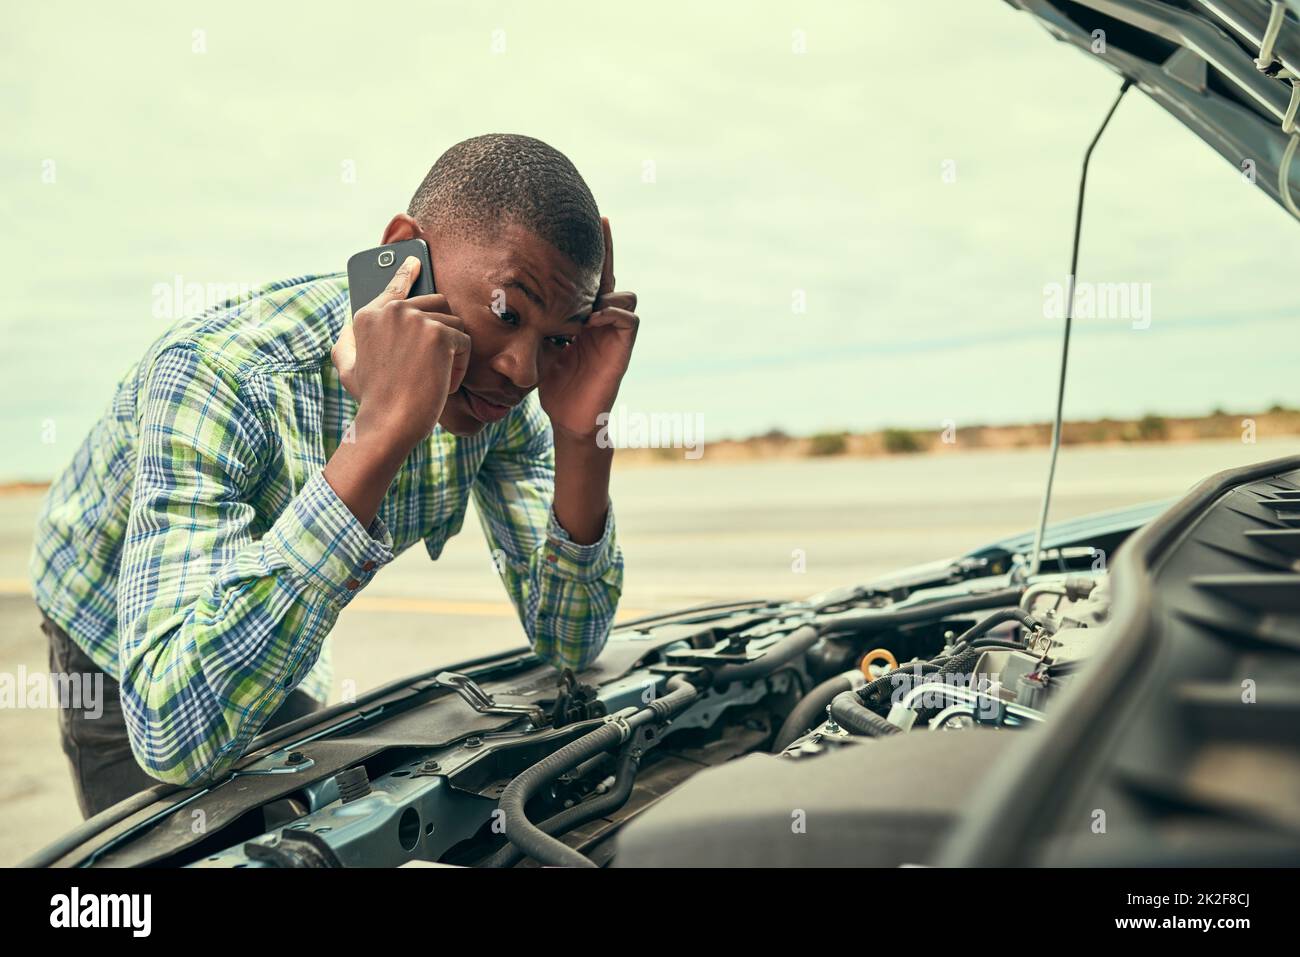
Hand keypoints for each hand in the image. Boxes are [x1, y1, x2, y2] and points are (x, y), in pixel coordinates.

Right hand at [332, 255, 470, 448]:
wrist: (389, 422)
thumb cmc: (372, 400)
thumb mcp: (347, 366)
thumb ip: (349, 340)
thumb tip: (350, 324)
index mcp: (368, 315)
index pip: (394, 285)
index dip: (407, 271)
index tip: (417, 261)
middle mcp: (391, 310)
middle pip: (436, 304)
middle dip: (441, 333)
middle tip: (431, 364)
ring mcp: (415, 318)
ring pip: (454, 324)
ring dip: (451, 353)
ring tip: (434, 377)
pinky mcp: (438, 333)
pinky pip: (464, 342)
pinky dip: (459, 366)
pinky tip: (442, 382)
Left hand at [538, 217, 638, 440]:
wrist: (570, 417)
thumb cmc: (553, 383)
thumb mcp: (538, 344)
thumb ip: (532, 320)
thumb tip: (497, 298)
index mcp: (584, 315)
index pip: (589, 276)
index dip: (589, 250)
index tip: (585, 220)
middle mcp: (602, 319)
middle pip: (610, 275)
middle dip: (605, 251)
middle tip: (600, 223)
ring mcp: (614, 333)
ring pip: (624, 294)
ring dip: (605, 289)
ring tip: (584, 294)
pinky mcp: (622, 348)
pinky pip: (627, 317)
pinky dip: (610, 313)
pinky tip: (591, 318)